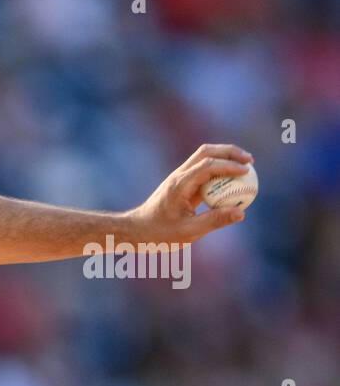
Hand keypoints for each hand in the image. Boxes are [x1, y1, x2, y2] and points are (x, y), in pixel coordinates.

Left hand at [128, 143, 253, 243]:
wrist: (136, 230)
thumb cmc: (159, 234)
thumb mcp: (188, 232)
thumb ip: (214, 221)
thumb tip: (241, 212)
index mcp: (179, 185)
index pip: (208, 166)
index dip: (229, 166)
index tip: (247, 172)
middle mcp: (179, 176)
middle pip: (206, 151)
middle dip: (230, 152)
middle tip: (250, 162)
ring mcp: (179, 177)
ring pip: (204, 156)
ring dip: (225, 156)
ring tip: (245, 166)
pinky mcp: (182, 182)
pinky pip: (204, 169)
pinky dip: (219, 168)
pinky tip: (232, 179)